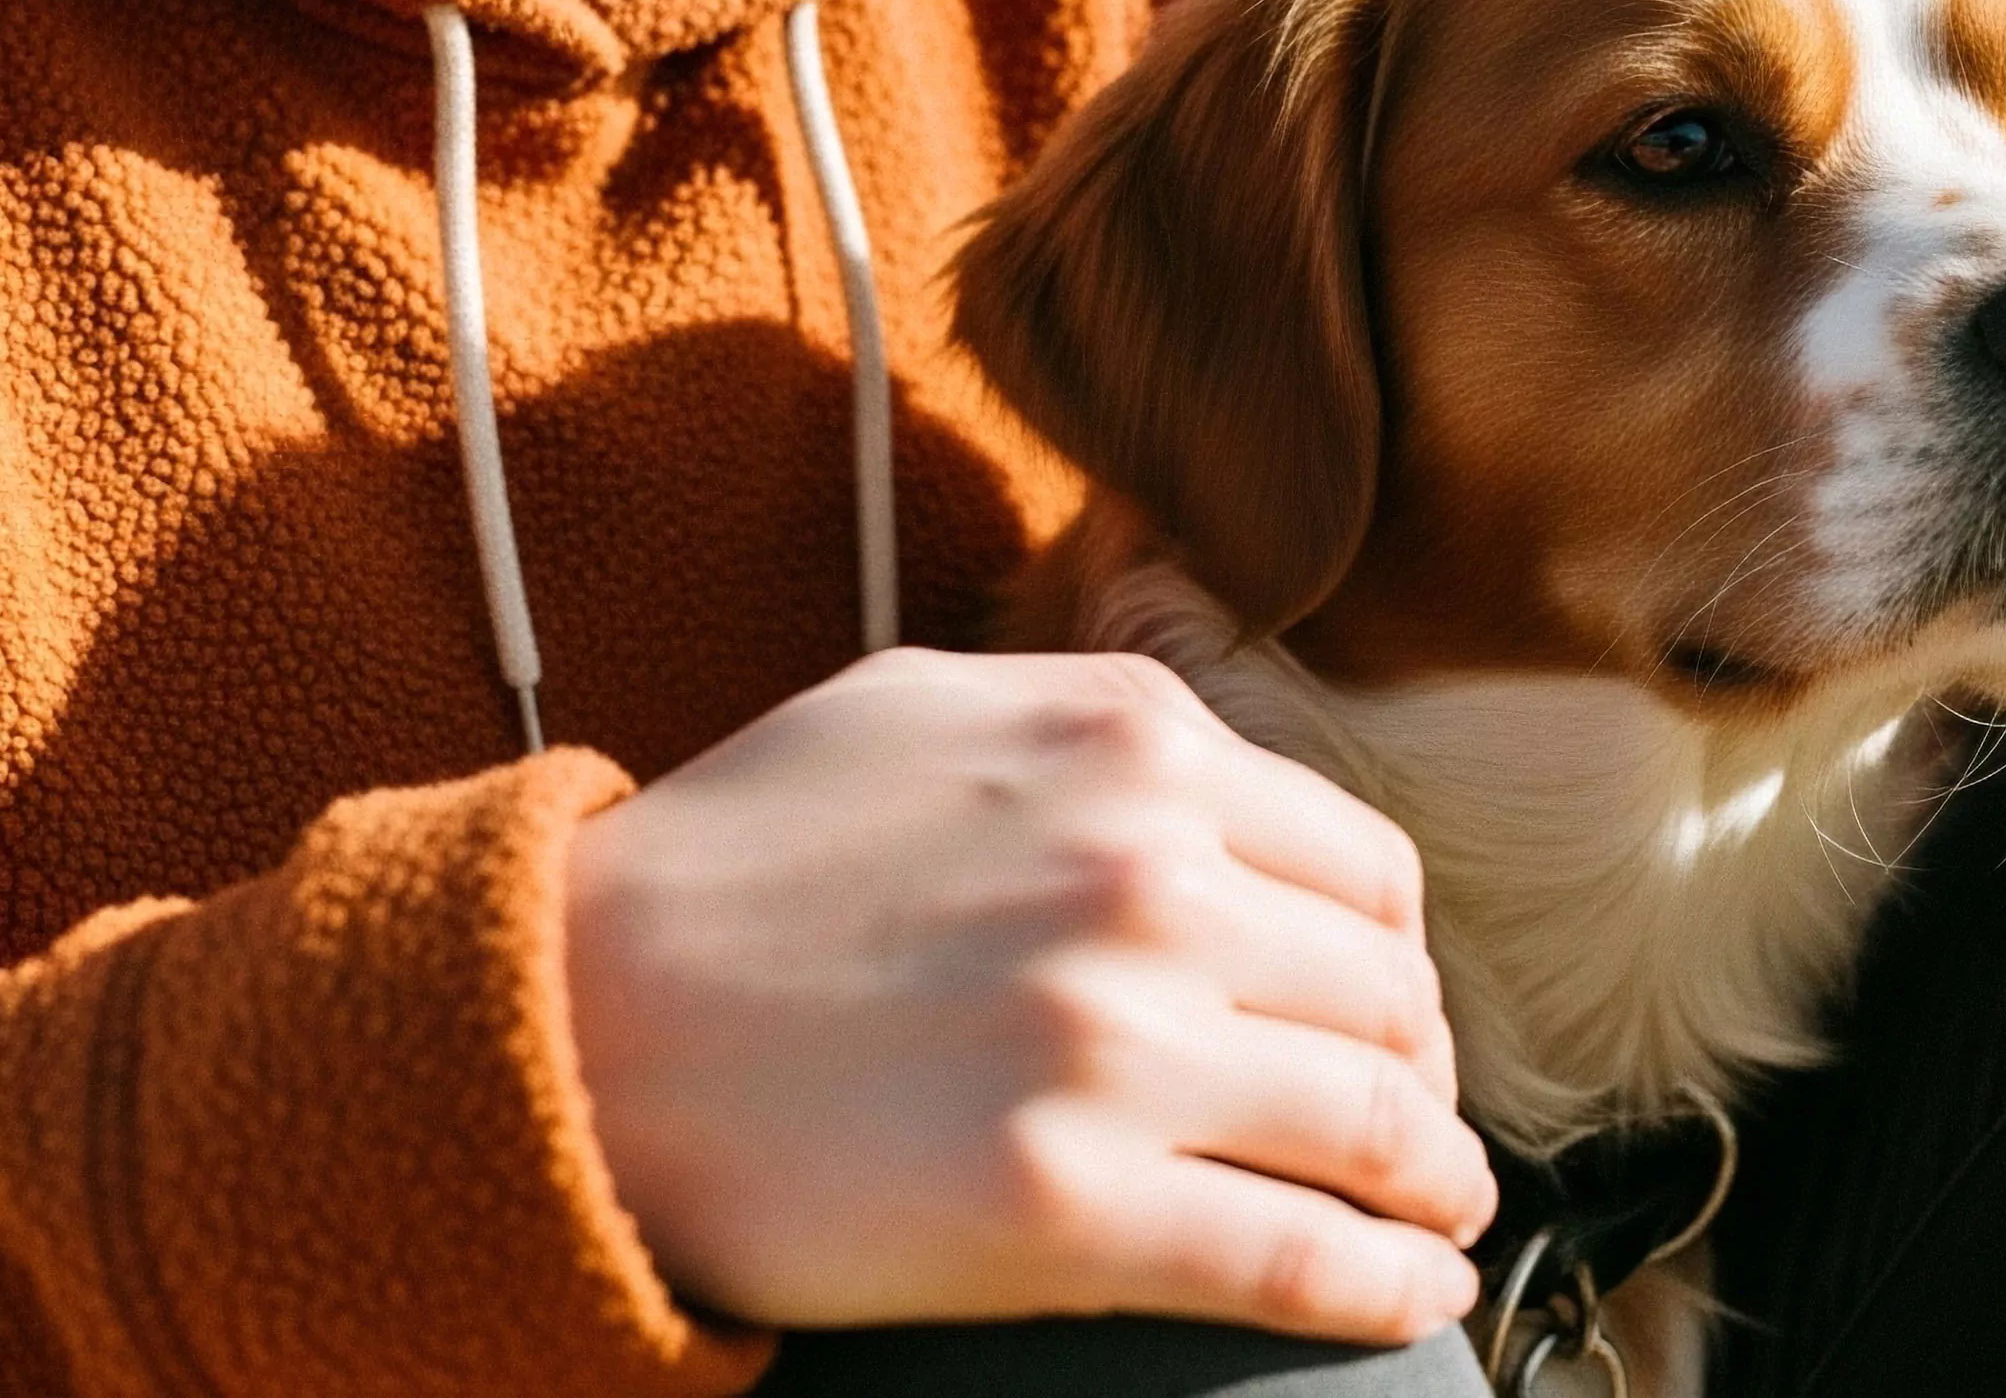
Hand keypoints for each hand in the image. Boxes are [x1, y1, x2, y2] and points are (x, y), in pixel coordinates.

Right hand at [562, 649, 1492, 1341]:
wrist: (569, 1019)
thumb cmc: (736, 865)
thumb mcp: (930, 709)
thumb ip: (1097, 720)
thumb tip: (1224, 775)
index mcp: (1134, 748)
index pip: (1367, 871)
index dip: (1397, 962)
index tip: (1392, 1014)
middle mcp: (1146, 879)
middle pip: (1387, 999)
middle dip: (1421, 1075)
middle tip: (1418, 1129)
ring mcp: (1111, 1044)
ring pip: (1376, 1127)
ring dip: (1435, 1185)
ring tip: (1437, 1215)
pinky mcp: (1066, 1207)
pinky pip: (1300, 1259)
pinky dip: (1388, 1286)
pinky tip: (1413, 1296)